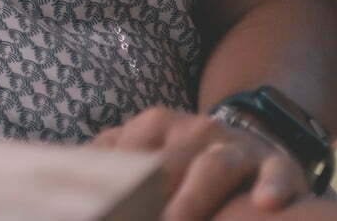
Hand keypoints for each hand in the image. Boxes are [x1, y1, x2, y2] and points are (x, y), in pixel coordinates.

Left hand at [85, 106, 310, 217]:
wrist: (250, 141)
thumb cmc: (185, 159)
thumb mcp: (147, 151)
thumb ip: (109, 160)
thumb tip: (58, 179)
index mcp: (157, 125)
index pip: (128, 153)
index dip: (113, 186)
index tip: (98, 213)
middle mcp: (196, 131)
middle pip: (168, 163)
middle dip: (150, 196)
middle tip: (131, 220)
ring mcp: (237, 147)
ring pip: (215, 168)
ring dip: (195, 197)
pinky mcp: (278, 166)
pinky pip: (278, 175)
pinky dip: (272, 187)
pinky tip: (263, 204)